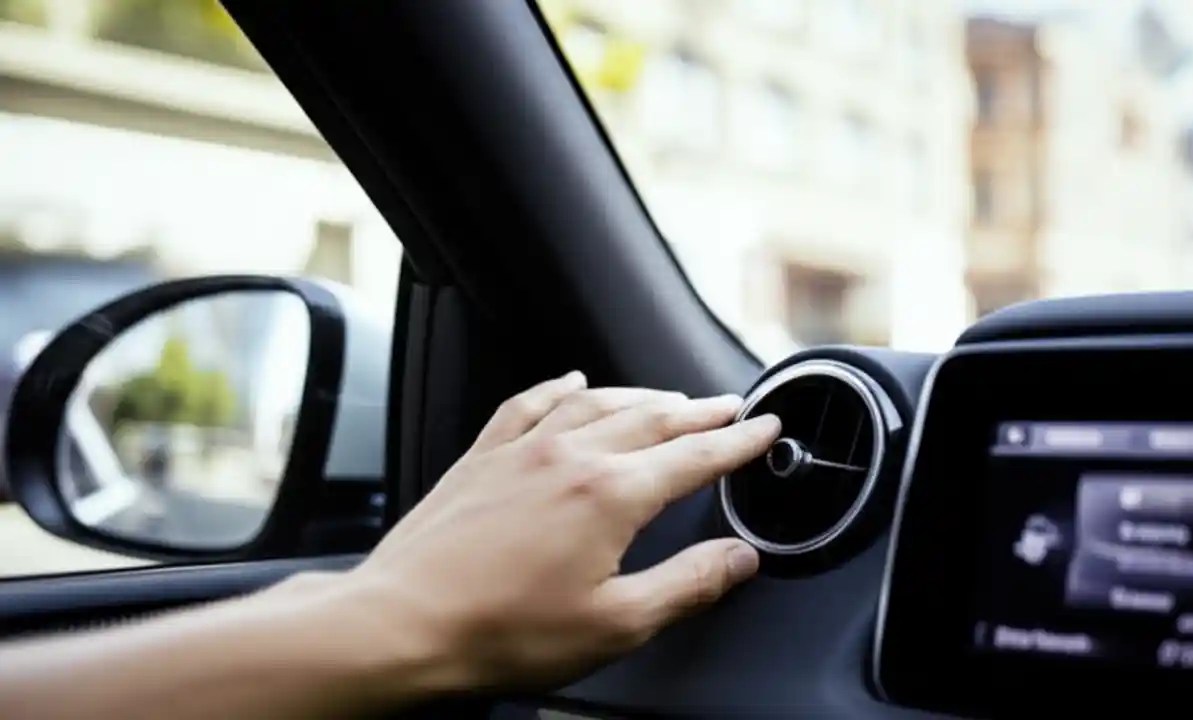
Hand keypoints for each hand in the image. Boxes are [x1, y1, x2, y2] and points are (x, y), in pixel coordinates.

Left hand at [347, 371, 779, 695]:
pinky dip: (558, 388)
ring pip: (596, 403)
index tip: (764, 427)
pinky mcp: (481, 458)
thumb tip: (738, 560)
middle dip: (699, 410)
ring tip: (668, 397)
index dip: (738, 441)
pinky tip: (569, 383)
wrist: (401, 624)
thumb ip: (686, 585)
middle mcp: (568, 457)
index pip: (694, 456)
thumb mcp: (615, 625)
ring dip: (641, 396)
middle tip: (729, 405)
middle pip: (652, 418)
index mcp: (610, 495)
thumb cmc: (500, 631)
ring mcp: (521, 451)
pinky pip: (528, 404)